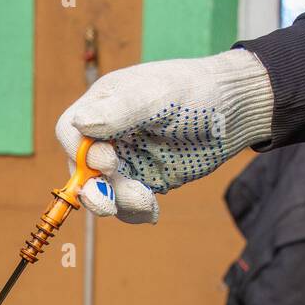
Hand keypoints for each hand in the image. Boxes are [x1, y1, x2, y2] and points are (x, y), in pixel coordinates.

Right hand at [55, 49, 273, 223]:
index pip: (70, 133)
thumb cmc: (196, 91)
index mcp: (103, 105)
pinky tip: (152, 211)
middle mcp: (108, 134)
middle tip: (111, 202)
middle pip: (82, 170)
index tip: (107, 161)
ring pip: (104, 192)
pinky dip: (135, 213)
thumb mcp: (158, 95)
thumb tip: (80, 124)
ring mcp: (125, 159)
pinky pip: (127, 205)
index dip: (78, 153)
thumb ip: (119, 110)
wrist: (234, 111)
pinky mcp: (143, 179)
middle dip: (96, 188)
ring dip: (118, 203)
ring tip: (146, 201)